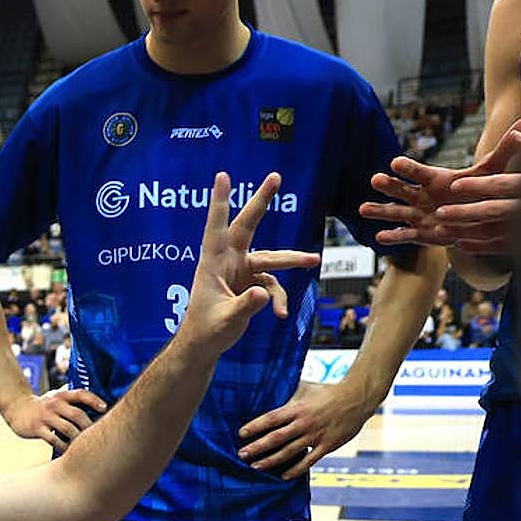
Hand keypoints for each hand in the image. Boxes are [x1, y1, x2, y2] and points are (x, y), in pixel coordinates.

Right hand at [1, 388, 107, 452]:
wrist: (17, 408)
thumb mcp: (56, 397)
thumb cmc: (43, 405)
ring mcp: (45, 416)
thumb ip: (73, 399)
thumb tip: (99, 404)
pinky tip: (68, 451)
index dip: (94, 400)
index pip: (81, 394)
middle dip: (89, 427)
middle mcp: (55, 404)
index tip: (104, 408)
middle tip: (96, 437)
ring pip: (67, 429)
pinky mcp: (37, 428)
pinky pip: (53, 439)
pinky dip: (63, 447)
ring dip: (78, 439)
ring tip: (84, 446)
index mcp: (62, 395)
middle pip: (77, 415)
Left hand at [178, 172, 320, 354]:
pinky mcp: (252, 283)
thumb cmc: (207, 330)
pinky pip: (273, 284)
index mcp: (213, 263)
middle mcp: (228, 260)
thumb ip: (245, 305)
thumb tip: (264, 293)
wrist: (205, 344)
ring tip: (315, 261)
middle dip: (262, 201)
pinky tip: (281, 315)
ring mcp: (241, 270)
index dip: (220, 202)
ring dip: (292, 260)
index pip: (216, 227)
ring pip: (271, 259)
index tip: (223, 176)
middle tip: (275, 176)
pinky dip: (279, 298)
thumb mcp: (227, 320)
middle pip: (247, 226)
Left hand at [238, 380, 374, 479]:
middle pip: (276, 438)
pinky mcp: (327, 446)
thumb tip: (269, 387)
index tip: (240, 434)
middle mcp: (304, 423)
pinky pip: (308, 461)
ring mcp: (315, 435)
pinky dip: (295, 470)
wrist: (357, 398)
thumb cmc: (328, 391)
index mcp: (297, 408)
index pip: (271, 418)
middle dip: (257, 448)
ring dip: (270, 461)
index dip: (254, 427)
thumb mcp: (305, 388)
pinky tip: (283, 476)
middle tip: (241, 455)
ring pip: (289, 452)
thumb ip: (288, 394)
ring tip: (255, 468)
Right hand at [361, 118, 520, 252]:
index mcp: (435, 179)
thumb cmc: (478, 190)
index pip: (419, 172)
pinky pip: (404, 235)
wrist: (473, 214)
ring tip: (363, 209)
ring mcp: (418, 214)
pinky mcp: (419, 232)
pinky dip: (393, 237)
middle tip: (375, 179)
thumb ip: (505, 150)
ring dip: (380, 210)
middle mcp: (422, 195)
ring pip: (396, 211)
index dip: (408, 168)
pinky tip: (378, 239)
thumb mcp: (492, 172)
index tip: (395, 162)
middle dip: (389, 185)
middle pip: (402, 189)